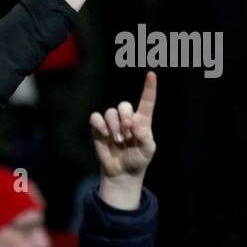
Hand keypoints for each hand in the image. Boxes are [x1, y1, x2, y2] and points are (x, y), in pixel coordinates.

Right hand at [92, 71, 156, 209]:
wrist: (122, 172)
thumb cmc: (138, 159)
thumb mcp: (148, 150)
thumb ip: (145, 136)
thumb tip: (134, 124)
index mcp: (142, 121)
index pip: (147, 101)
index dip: (149, 88)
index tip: (151, 74)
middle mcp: (127, 119)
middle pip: (124, 106)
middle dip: (125, 118)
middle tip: (127, 134)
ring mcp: (112, 123)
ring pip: (110, 112)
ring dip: (114, 126)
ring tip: (118, 140)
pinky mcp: (99, 129)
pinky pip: (96, 118)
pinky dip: (99, 124)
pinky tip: (104, 133)